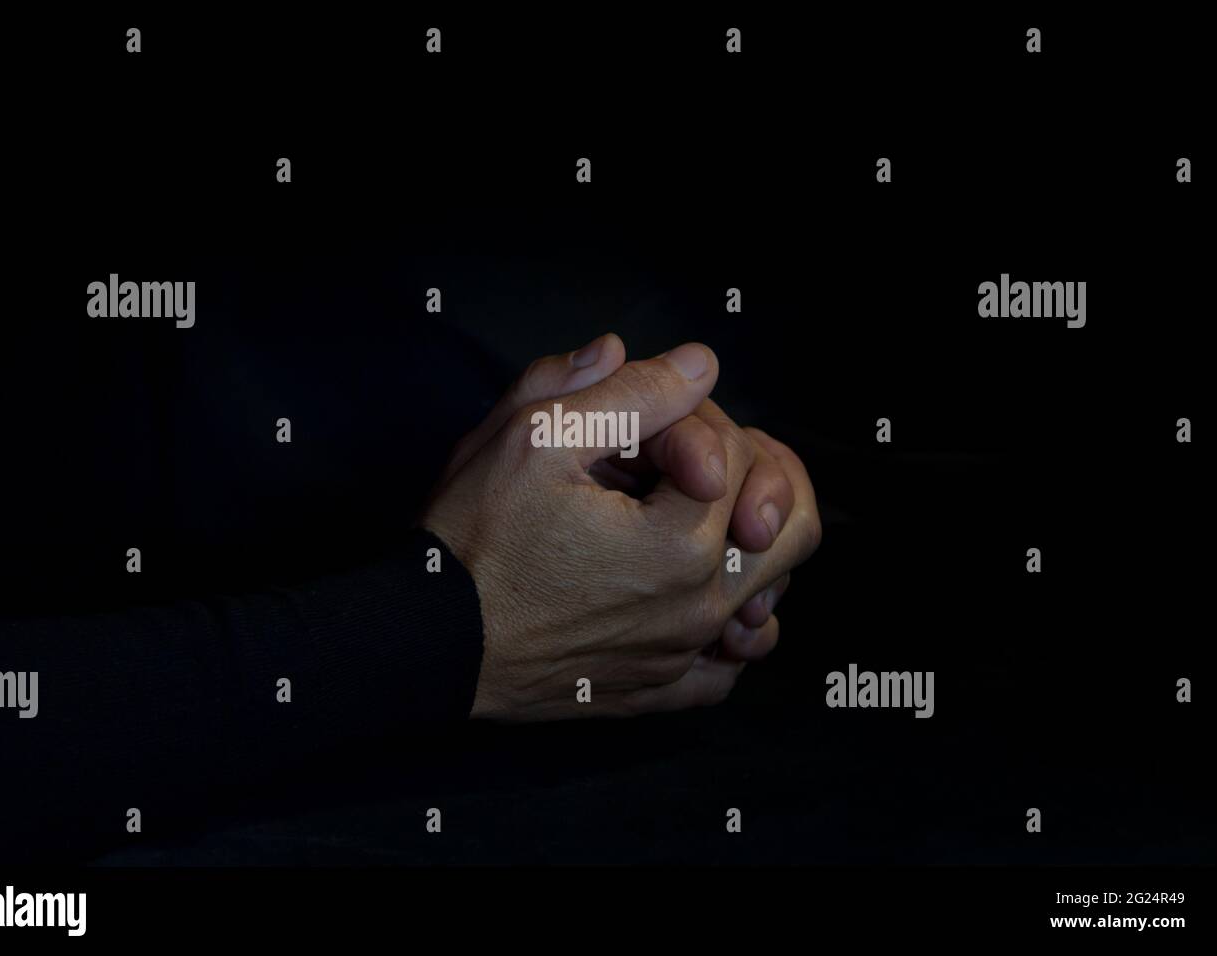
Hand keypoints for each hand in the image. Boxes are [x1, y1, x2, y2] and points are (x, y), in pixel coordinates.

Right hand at [424, 335, 820, 719]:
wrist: (425, 639)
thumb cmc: (471, 540)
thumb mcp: (535, 437)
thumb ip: (630, 392)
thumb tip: (698, 367)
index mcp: (680, 541)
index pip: (738, 454)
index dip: (690, 423)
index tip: (634, 433)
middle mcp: (699, 607)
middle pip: (792, 522)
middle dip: (754, 473)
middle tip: (697, 458)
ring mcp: (683, 656)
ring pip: (773, 591)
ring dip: (747, 543)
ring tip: (692, 519)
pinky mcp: (657, 691)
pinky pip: (730, 665)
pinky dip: (728, 625)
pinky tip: (689, 596)